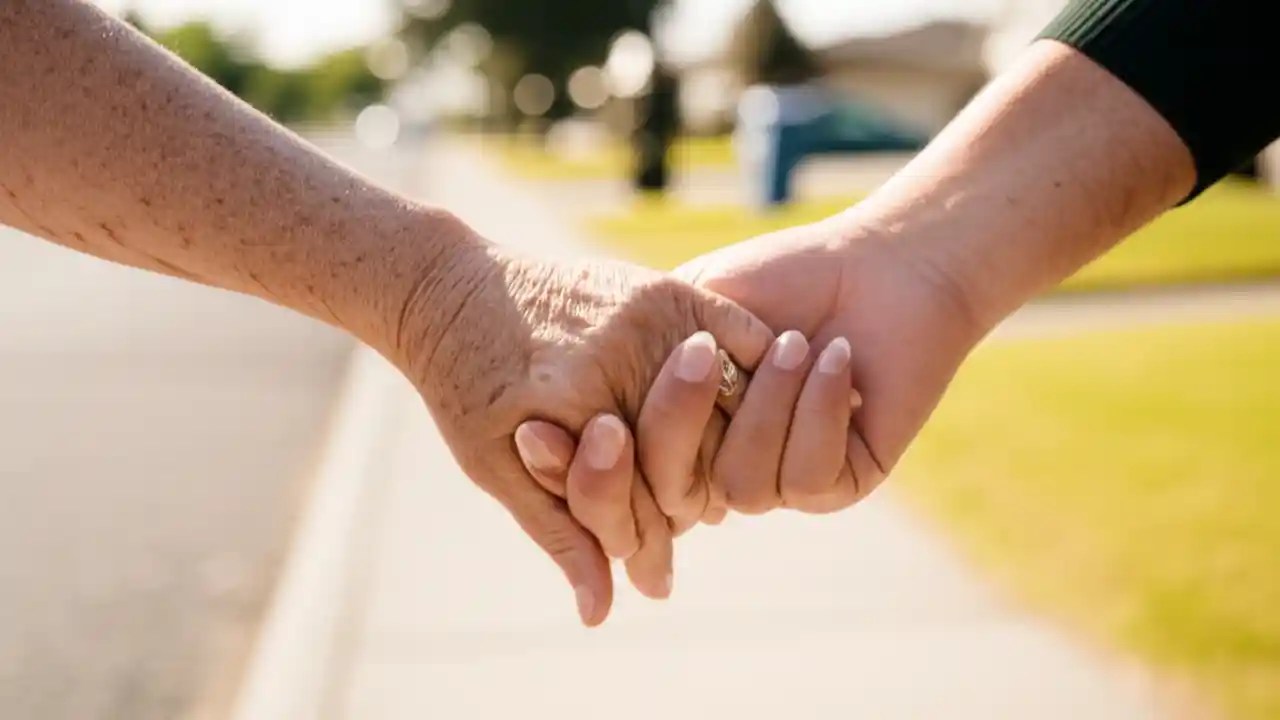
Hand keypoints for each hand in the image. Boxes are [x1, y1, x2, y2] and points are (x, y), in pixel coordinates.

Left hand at [389, 228, 772, 625]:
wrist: (450, 291)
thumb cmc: (464, 386)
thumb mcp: (496, 468)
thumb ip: (562, 533)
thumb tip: (601, 615)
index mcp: (579, 410)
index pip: (650, 502)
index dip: (651, 546)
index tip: (655, 579)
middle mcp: (621, 358)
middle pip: (702, 455)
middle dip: (692, 500)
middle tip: (692, 526)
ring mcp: (648, 315)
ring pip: (731, 402)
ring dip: (732, 441)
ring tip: (717, 476)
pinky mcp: (663, 286)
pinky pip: (738, 333)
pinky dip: (755, 368)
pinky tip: (751, 401)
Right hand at [517, 211, 989, 535]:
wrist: (876, 266)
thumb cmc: (776, 277)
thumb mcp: (681, 303)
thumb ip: (627, 356)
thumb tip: (546, 419)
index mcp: (674, 431)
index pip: (618, 469)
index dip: (587, 455)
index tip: (547, 419)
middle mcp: (717, 469)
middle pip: (667, 491)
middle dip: (674, 425)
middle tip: (691, 356)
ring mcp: (776, 482)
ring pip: (739, 485)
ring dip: (769, 405)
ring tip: (799, 340)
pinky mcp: (837, 484)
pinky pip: (805, 477)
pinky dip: (819, 411)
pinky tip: (838, 358)